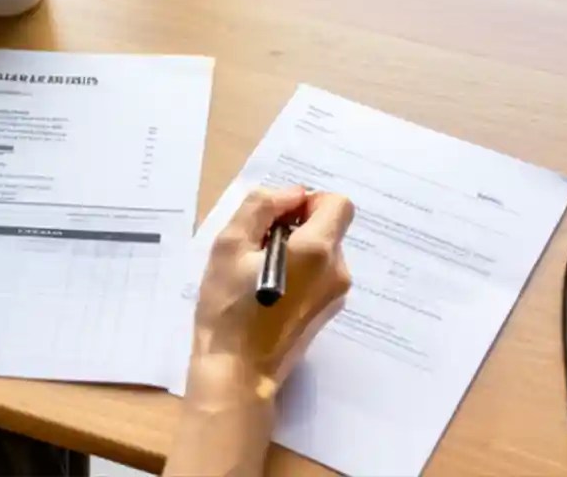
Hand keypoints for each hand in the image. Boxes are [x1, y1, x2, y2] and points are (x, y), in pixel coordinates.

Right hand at [189, 186, 353, 397]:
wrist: (238, 372)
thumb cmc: (228, 308)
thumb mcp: (229, 245)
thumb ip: (261, 207)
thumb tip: (290, 195)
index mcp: (317, 251)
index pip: (338, 203)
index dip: (308, 201)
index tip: (278, 218)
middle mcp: (337, 271)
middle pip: (328, 228)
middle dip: (295, 227)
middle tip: (255, 249)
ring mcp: (336, 295)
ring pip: (322, 253)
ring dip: (294, 251)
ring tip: (256, 274)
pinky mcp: (327, 312)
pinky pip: (318, 276)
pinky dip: (297, 273)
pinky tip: (267, 293)